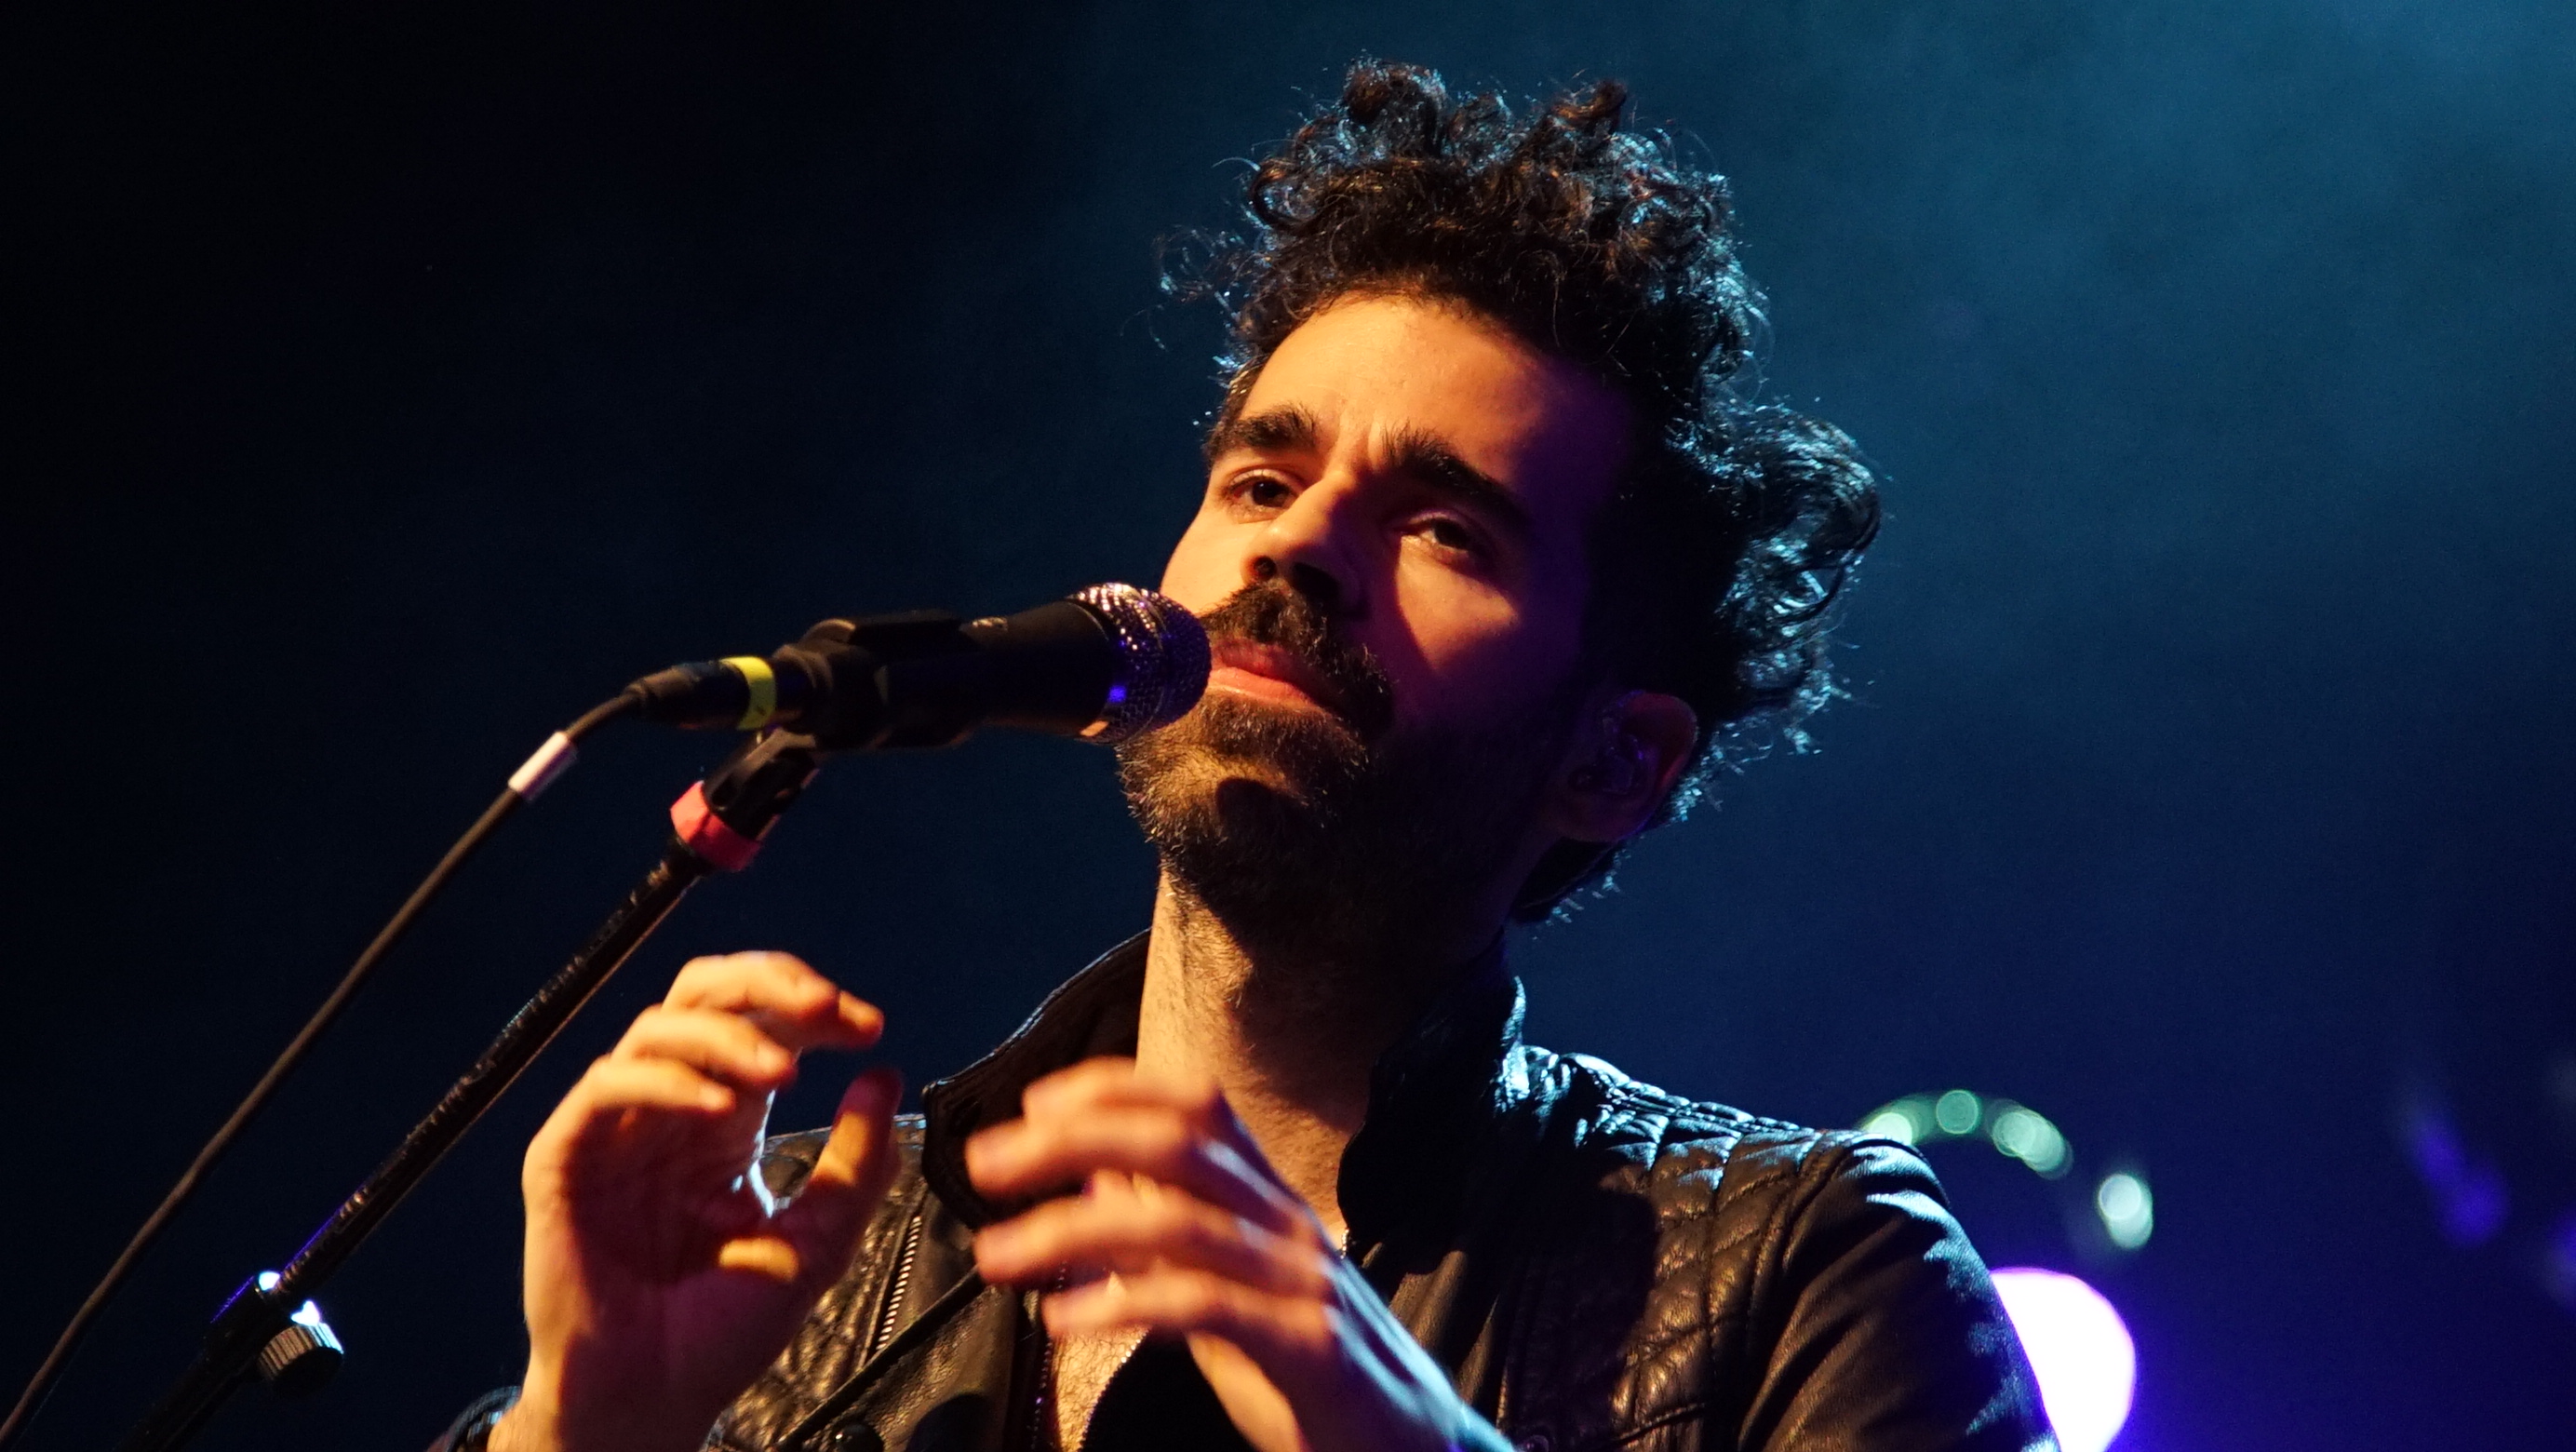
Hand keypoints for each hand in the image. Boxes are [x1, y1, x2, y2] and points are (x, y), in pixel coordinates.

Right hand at [492, 952, 900, 1451]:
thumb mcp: (819, 1240)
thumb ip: (856, 1163)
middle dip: (770, 986)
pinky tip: (721, 1109)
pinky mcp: (563, 1161)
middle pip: (704, 996)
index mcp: (724, 1120)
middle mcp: (667, 1111)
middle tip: (828, 1009)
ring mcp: (613, 1132)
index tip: (870, 1025)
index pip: (763, 1024)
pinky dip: (666, 1084)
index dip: (815, 1009)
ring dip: (728, 1037)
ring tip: (786, 1072)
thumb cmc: (724, 1330)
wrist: (654, 1401)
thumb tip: (883, 1075)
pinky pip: (605, 1091)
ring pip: (656, 1030)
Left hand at [966, 1059, 1488, 1451]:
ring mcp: (1303, 1283)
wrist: (1417, 1447)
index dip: (1112, 1089)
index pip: (1195, 1105)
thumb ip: (1171, 1229)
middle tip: (988, 1163)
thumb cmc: (1312, 1367)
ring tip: (1000, 1254)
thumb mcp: (1232, 1284)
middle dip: (1074, 1140)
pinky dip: (1130, 1306)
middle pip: (1179, 1144)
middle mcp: (1289, 1225)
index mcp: (1270, 1201)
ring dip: (1074, 1231)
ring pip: (1181, 1224)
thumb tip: (1095, 1175)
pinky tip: (1067, 1322)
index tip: (1033, 1106)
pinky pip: (1210, 1309)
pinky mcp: (1311, 1349)